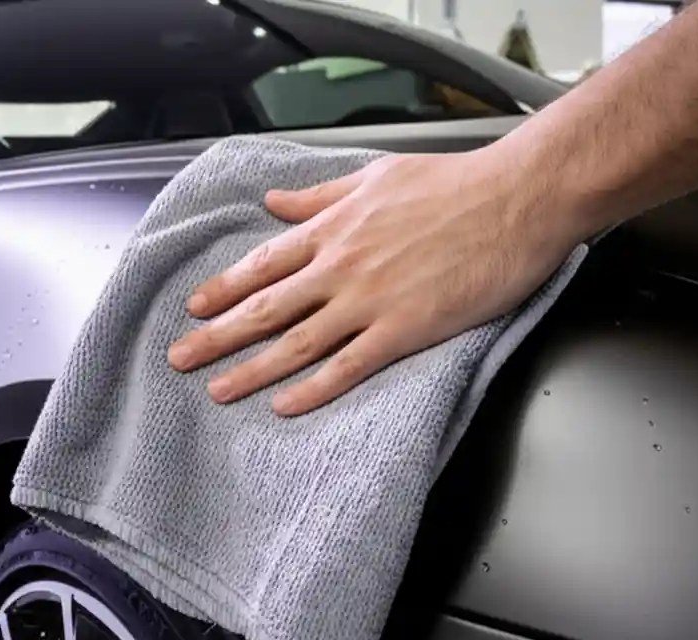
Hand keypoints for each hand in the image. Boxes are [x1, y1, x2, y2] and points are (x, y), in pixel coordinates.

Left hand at [166, 148, 583, 415]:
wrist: (518, 196)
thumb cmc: (454, 182)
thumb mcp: (375, 176)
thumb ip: (320, 195)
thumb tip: (275, 202)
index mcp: (334, 229)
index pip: (263, 264)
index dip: (224, 290)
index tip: (194, 309)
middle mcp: (340, 266)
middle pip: (265, 308)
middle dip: (217, 336)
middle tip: (180, 358)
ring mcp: (369, 300)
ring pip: (296, 342)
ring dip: (252, 370)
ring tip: (217, 391)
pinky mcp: (404, 328)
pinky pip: (348, 365)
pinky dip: (313, 388)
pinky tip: (284, 406)